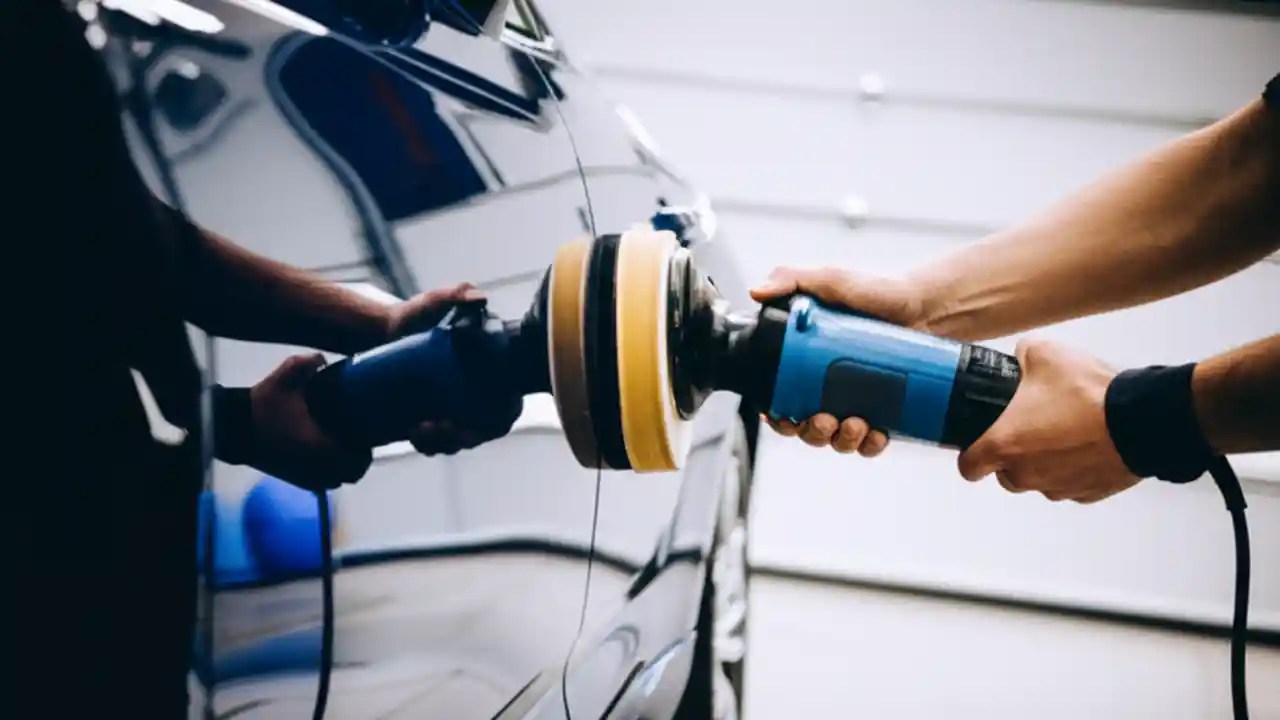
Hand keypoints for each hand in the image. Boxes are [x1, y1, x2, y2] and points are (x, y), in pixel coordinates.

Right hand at [251, 354, 371, 490]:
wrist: (230, 428)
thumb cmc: (262, 406)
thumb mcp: (284, 378)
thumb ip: (306, 363)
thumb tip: (322, 358)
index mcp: (321, 449)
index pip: (358, 463)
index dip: (366, 451)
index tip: (368, 435)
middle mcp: (316, 470)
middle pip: (351, 475)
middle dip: (357, 459)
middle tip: (356, 438)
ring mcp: (303, 478)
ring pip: (336, 481)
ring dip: (342, 467)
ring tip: (341, 445)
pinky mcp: (291, 479)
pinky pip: (319, 482)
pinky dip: (325, 471)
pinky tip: (321, 451)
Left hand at [387, 282, 515, 456]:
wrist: (383, 330)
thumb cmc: (417, 313)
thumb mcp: (438, 300)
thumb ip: (458, 293)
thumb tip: (480, 299)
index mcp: (489, 373)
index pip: (503, 407)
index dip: (491, 423)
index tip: (463, 422)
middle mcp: (476, 394)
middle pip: (480, 430)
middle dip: (458, 436)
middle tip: (429, 426)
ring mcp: (455, 407)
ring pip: (458, 440)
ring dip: (442, 444)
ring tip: (416, 430)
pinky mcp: (433, 415)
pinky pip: (438, 441)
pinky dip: (428, 444)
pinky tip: (411, 433)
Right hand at [750, 266, 926, 455]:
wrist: (925, 305)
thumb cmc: (877, 292)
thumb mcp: (830, 280)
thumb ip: (791, 278)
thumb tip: (758, 291)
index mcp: (805, 364)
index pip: (780, 401)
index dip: (776, 416)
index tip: (782, 416)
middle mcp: (827, 387)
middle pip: (806, 427)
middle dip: (811, 432)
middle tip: (824, 419)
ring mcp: (856, 402)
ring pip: (837, 439)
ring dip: (841, 441)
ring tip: (855, 424)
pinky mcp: (884, 412)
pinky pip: (870, 442)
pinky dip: (870, 445)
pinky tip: (876, 434)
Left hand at [958, 338, 1140, 502]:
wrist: (1140, 420)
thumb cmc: (1084, 391)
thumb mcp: (1043, 354)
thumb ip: (1022, 357)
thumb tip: (1021, 359)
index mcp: (1004, 445)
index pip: (968, 467)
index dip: (971, 456)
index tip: (981, 443)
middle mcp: (1025, 474)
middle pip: (1006, 474)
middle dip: (1012, 456)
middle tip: (1031, 428)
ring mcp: (1058, 488)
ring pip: (1040, 480)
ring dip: (1045, 463)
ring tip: (1065, 433)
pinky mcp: (1088, 494)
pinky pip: (1072, 484)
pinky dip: (1075, 470)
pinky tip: (1089, 446)